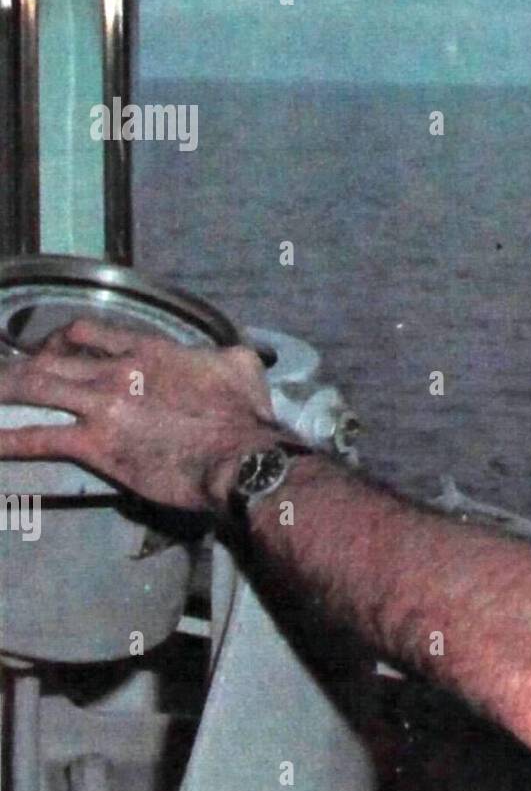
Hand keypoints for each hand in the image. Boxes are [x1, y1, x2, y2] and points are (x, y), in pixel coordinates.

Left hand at [0, 318, 281, 514]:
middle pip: (50, 357)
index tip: (53, 350)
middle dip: (20, 366)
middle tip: (6, 379)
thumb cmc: (246, 415)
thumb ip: (221, 353)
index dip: (62, 339)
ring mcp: (102, 408)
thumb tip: (221, 355)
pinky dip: (6, 439)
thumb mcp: (241, 366)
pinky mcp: (96, 446)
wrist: (241, 458)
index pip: (89, 332)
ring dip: (3, 391)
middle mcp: (117, 372)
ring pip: (34, 388)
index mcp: (150, 350)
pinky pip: (38, 439)